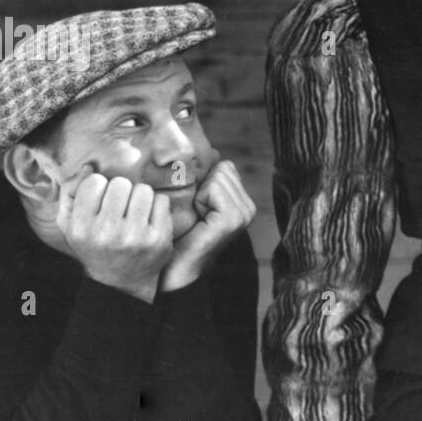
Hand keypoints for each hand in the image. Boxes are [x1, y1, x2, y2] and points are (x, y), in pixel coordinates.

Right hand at [56, 164, 173, 303]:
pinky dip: (156, 206)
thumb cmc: (94, 245)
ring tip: (134, 212)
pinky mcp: (159, 239)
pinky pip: (161, 200)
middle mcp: (107, 232)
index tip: (100, 202)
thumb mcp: (69, 224)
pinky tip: (148, 220)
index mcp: (81, 227)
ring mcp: (136, 236)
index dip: (99, 188)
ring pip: (143, 189)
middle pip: (121, 183)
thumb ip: (70, 191)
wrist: (120, 281)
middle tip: (119, 207)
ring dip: (139, 196)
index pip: (95, 182)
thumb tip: (89, 166)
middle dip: (120, 191)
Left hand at [160, 156, 256, 291]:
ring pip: (218, 175)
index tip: (195, 206)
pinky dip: (199, 199)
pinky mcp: (233, 219)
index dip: (203, 181)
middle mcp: (248, 208)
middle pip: (222, 168)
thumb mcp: (193, 200)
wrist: (172, 270)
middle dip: (201, 186)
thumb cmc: (177, 235)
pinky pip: (214, 187)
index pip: (224, 166)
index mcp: (242, 202)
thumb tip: (211, 150)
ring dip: (198, 194)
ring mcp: (244, 214)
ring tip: (195, 218)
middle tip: (194, 213)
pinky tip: (198, 219)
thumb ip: (206, 178)